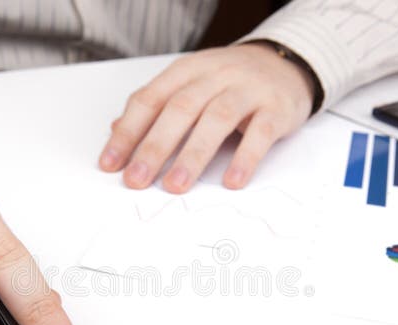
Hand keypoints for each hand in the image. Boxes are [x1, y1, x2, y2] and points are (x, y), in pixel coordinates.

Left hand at [99, 43, 315, 192]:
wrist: (286, 64)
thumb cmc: (229, 83)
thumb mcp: (190, 86)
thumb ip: (156, 108)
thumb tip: (115, 130)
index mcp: (187, 71)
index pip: (150, 99)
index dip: (128, 132)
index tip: (111, 164)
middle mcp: (216, 75)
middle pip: (180, 109)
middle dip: (155, 147)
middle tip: (137, 180)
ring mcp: (248, 89)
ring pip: (216, 120)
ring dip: (193, 156)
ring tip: (175, 186)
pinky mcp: (277, 108)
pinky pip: (260, 133)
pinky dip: (245, 158)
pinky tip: (231, 182)